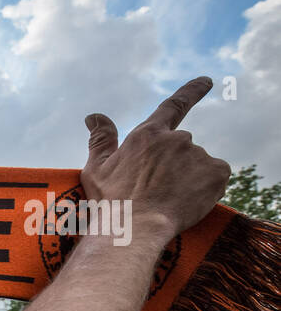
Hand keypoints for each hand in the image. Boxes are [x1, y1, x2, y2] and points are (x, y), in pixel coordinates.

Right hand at [79, 77, 230, 247]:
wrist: (134, 229)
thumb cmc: (111, 202)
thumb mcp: (97, 169)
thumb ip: (101, 139)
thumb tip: (93, 116)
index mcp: (148, 134)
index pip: (174, 105)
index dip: (192, 91)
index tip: (207, 80)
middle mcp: (177, 138)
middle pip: (182, 148)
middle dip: (173, 166)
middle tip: (157, 191)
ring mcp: (198, 154)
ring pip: (197, 165)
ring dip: (188, 178)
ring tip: (168, 201)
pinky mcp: (217, 172)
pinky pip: (215, 177)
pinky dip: (206, 188)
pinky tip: (186, 202)